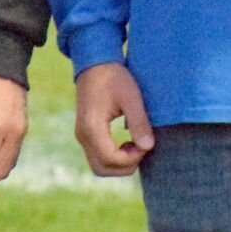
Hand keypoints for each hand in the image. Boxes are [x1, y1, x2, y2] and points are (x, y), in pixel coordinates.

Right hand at [73, 62, 153, 176]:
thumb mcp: (131, 97)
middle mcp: (83, 135)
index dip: (132, 158)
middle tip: (141, 147)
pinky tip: (127, 142)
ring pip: (99, 166)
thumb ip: (139, 122)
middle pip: (102, 169)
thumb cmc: (114, 77)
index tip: (146, 144)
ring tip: (135, 145)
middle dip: (125, 166)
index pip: (111, 159)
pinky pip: (97, 156)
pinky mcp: (85, 133)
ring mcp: (82, 135)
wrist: (95, 63)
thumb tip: (148, 147)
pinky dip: (113, 157)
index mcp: (92, 127)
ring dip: (119, 163)